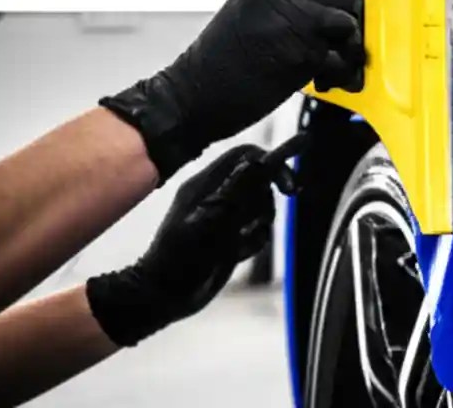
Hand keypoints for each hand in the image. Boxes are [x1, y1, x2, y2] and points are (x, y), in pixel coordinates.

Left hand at [85, 145, 275, 346]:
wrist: (163, 297)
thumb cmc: (180, 260)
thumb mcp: (210, 225)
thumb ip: (235, 193)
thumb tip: (259, 161)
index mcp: (206, 185)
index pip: (245, 156)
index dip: (270, 163)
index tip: (288, 186)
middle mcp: (217, 195)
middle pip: (258, 180)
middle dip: (267, 198)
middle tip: (265, 219)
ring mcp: (223, 216)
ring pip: (260, 205)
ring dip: (261, 223)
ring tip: (242, 240)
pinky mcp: (230, 236)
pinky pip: (256, 229)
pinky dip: (255, 240)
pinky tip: (239, 254)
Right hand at [100, 0, 363, 180]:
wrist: (190, 98)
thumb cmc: (218, 66)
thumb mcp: (248, 16)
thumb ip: (287, 6)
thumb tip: (329, 10)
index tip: (336, 13)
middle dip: (348, 21)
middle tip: (339, 42)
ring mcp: (290, 22)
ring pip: (347, 24)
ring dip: (347, 47)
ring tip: (332, 62)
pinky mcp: (300, 54)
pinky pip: (339, 59)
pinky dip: (338, 73)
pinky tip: (322, 80)